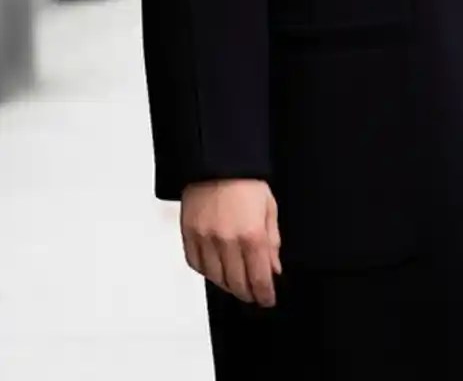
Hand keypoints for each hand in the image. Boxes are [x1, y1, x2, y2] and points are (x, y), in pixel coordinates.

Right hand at [180, 179, 281, 307]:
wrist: (216, 161)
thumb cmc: (245, 181)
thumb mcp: (269, 208)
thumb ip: (272, 241)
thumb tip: (273, 268)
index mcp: (252, 235)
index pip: (259, 279)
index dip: (264, 295)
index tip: (267, 299)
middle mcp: (227, 241)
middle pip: (237, 284)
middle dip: (248, 294)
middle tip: (254, 295)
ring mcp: (205, 238)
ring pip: (215, 278)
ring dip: (228, 285)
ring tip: (236, 284)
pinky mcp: (189, 234)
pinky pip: (196, 264)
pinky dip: (207, 272)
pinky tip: (216, 270)